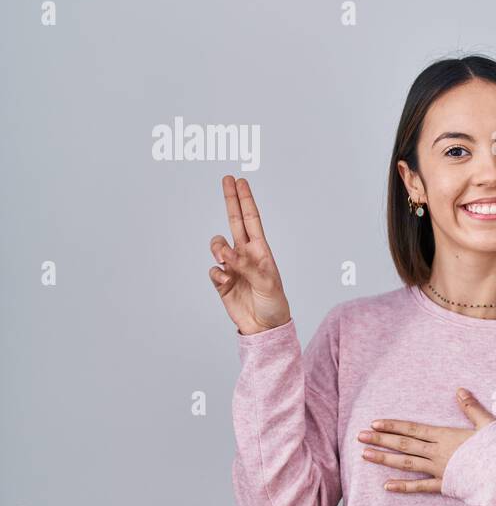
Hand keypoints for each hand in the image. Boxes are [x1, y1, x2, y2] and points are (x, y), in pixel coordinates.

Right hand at [209, 175, 291, 334]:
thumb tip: (227, 252)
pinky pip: (212, 270)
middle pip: (234, 222)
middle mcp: (245, 254)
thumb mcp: (267, 283)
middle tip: (226, 179)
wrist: (264, 326)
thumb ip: (247, 266)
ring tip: (226, 261)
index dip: (245, 201)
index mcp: (261, 251)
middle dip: (230, 200)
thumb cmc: (273, 303)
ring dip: (218, 248)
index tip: (240, 182)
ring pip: (217, 246)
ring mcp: (232, 267)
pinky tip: (226, 283)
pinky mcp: (221, 282)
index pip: (251, 220)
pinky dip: (217, 274)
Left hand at [361, 389, 495, 493]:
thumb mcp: (487, 423)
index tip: (375, 423)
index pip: (413, 429)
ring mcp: (438, 470)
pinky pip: (419, 487)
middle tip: (360, 437)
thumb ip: (472, 407)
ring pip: (406, 463)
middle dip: (381, 440)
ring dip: (384, 459)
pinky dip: (403, 486)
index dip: (393, 426)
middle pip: (404, 444)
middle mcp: (437, 452)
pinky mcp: (444, 485)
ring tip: (365, 455)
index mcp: (445, 436)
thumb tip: (460, 390)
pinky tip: (386, 486)